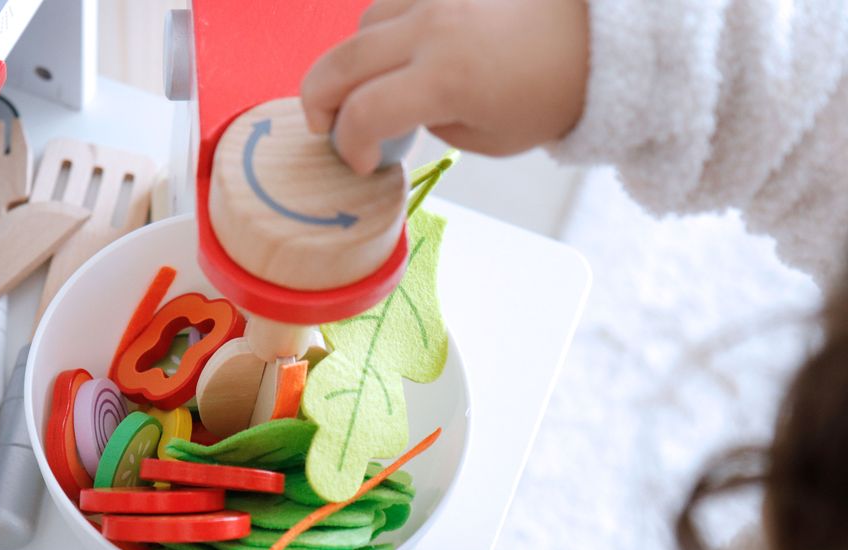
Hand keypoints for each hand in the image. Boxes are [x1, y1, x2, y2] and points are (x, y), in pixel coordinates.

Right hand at [302, 0, 589, 173]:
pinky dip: (382, 31)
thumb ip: (431, 126)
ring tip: (371, 89)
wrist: (601, 37)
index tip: (361, 163)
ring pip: (362, 27)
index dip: (348, 146)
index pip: (363, 114)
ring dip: (353, 64)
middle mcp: (433, 29)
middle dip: (319, 103)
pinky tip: (398, 55)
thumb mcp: (491, 139)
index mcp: (448, 79)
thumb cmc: (552, 94)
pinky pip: (392, 1)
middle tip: (324, 127)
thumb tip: (394, 115)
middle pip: (341, 64)